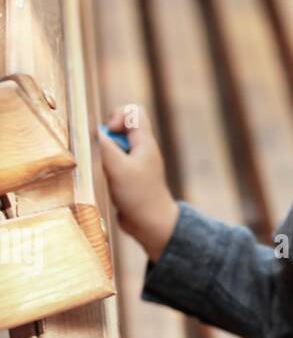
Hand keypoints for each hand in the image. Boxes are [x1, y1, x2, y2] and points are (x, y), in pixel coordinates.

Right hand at [97, 103, 177, 259]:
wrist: (151, 225)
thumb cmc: (139, 197)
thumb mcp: (118, 168)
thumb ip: (106, 147)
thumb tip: (97, 133)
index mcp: (145, 143)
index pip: (133, 112)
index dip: (117, 115)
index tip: (111, 133)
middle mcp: (142, 150)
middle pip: (122, 126)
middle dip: (108, 136)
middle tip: (107, 153)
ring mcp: (136, 163)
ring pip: (115, 146)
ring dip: (107, 155)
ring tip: (109, 171)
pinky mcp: (129, 176)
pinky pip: (114, 162)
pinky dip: (108, 167)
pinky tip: (110, 181)